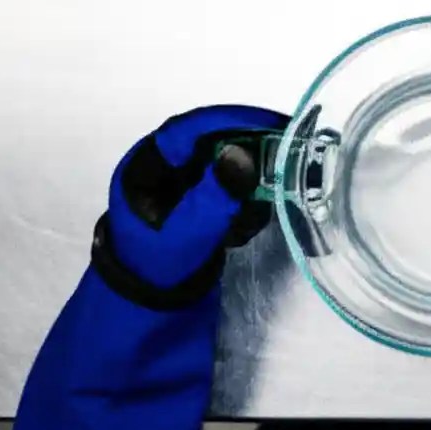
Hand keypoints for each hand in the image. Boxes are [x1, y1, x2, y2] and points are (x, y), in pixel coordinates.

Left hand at [92, 105, 288, 307]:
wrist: (150, 308)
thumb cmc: (159, 266)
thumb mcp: (187, 232)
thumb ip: (215, 195)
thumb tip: (243, 154)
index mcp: (147, 164)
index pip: (193, 127)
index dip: (234, 121)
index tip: (274, 125)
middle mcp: (165, 166)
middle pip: (216, 142)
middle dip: (249, 159)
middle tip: (283, 170)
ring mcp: (185, 183)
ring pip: (229, 165)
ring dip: (248, 189)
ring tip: (246, 220)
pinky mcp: (203, 201)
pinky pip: (232, 188)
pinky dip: (244, 206)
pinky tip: (237, 233)